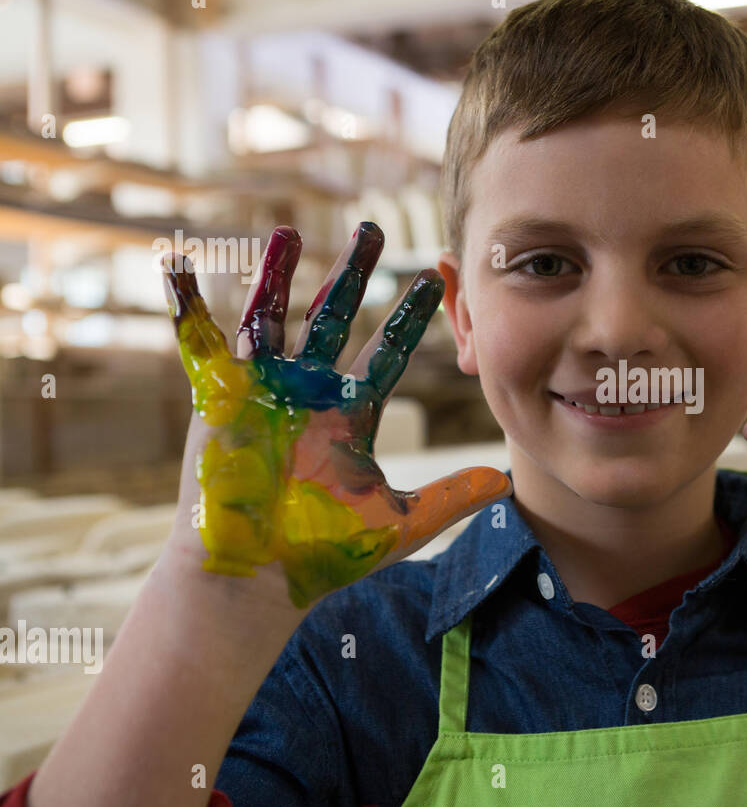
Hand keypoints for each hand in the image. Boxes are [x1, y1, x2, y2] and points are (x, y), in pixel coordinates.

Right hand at [162, 223, 511, 607]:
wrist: (258, 579)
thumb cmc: (323, 555)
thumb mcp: (400, 522)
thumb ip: (451, 495)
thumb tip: (506, 478)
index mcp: (353, 415)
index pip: (388, 351)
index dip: (409, 315)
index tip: (434, 277)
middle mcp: (311, 394)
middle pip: (336, 318)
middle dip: (354, 274)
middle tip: (372, 227)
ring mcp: (264, 391)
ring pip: (274, 318)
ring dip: (279, 274)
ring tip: (289, 229)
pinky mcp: (218, 399)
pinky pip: (200, 341)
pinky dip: (188, 302)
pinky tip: (180, 260)